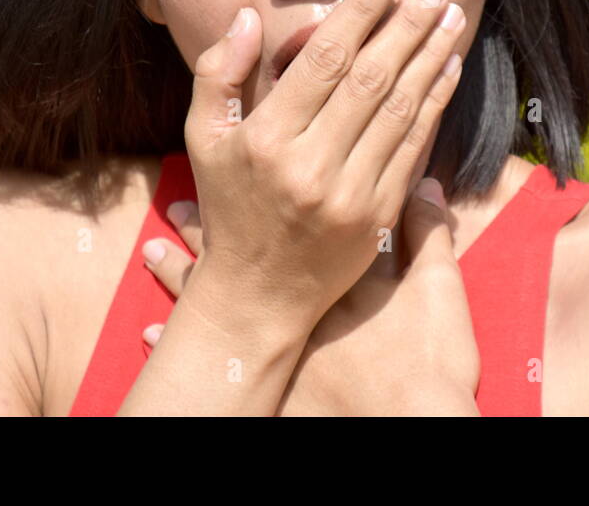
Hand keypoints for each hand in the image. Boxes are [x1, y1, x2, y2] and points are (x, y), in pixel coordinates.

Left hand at [142, 179, 480, 415]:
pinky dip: (187, 339)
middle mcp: (297, 308)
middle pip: (244, 260)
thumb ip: (427, 236)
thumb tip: (427, 185)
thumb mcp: (439, 291)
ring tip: (153, 253)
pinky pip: (216, 356)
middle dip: (210, 230)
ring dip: (185, 278)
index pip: (291, 222)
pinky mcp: (270, 383)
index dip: (261, 192)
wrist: (413, 426)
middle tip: (177, 206)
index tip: (237, 162)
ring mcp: (279, 347)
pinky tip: (149, 330)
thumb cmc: (428, 364)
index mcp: (334, 277)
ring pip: (220, 304)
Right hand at [178, 0, 466, 332]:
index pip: (323, 62)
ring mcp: (350, 194)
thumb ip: (218, 73)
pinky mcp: (380, 216)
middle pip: (371, 79)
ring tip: (450, 16)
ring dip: (431, 58)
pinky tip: (447, 69)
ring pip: (401, 111)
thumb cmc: (230, 206)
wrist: (258, 296)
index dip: (359, 12)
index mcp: (266, 140)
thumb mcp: (203, 139)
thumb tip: (250, 16)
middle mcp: (310, 166)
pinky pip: (414, 148)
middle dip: (407, 25)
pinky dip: (435, 105)